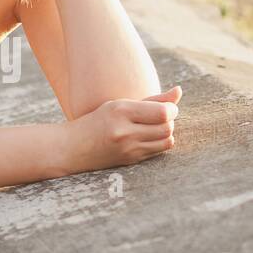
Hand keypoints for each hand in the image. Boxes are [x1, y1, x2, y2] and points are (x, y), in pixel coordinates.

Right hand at [66, 86, 181, 173]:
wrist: (72, 148)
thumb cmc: (97, 121)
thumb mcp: (119, 105)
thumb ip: (152, 99)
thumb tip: (179, 91)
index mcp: (120, 111)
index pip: (162, 113)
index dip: (172, 109)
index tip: (168, 107)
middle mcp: (124, 131)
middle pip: (167, 127)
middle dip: (170, 120)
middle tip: (162, 116)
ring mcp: (128, 149)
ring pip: (166, 140)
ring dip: (167, 132)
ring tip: (155, 126)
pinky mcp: (130, 161)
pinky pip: (157, 151)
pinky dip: (160, 143)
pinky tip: (148, 137)